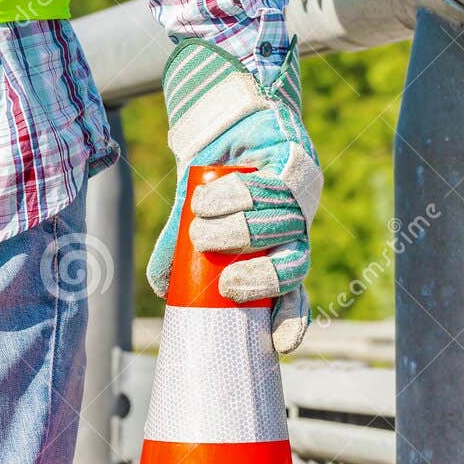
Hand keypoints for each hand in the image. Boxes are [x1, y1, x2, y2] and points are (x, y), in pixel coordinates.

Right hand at [149, 39, 321, 353]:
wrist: (222, 118)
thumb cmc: (209, 179)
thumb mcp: (191, 223)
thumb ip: (178, 255)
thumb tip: (164, 290)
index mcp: (276, 253)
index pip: (293, 296)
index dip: (291, 320)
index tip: (279, 346)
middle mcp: (295, 230)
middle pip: (295, 265)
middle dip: (262, 280)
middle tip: (225, 285)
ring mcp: (299, 198)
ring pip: (281, 228)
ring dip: (236, 234)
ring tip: (199, 229)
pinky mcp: (295, 164)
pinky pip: (271, 188)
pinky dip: (234, 198)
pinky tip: (207, 201)